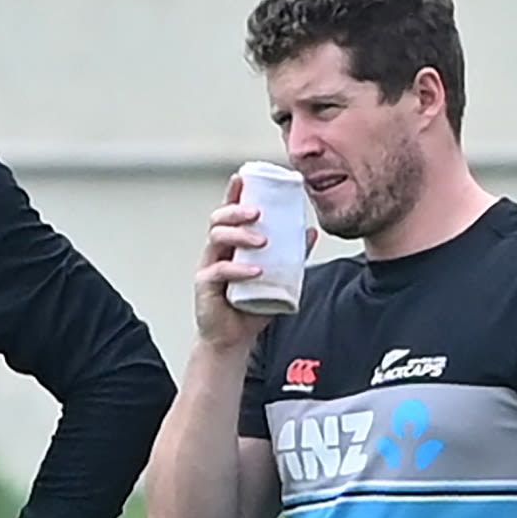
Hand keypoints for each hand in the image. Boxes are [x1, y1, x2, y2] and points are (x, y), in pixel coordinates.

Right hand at [195, 172, 315, 351]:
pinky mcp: (205, 286)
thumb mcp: (278, 278)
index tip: (242, 177)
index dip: (233, 193)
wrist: (234, 340)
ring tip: (262, 241)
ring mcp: (209, 266)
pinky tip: (256, 271)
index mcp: (232, 244)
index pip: (230, 213)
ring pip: (216, 238)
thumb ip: (293, 256)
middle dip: (236, 210)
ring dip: (239, 235)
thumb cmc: (252, 307)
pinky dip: (239, 269)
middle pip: (219, 219)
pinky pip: (220, 270)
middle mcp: (217, 250)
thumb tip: (311, 231)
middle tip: (258, 213)